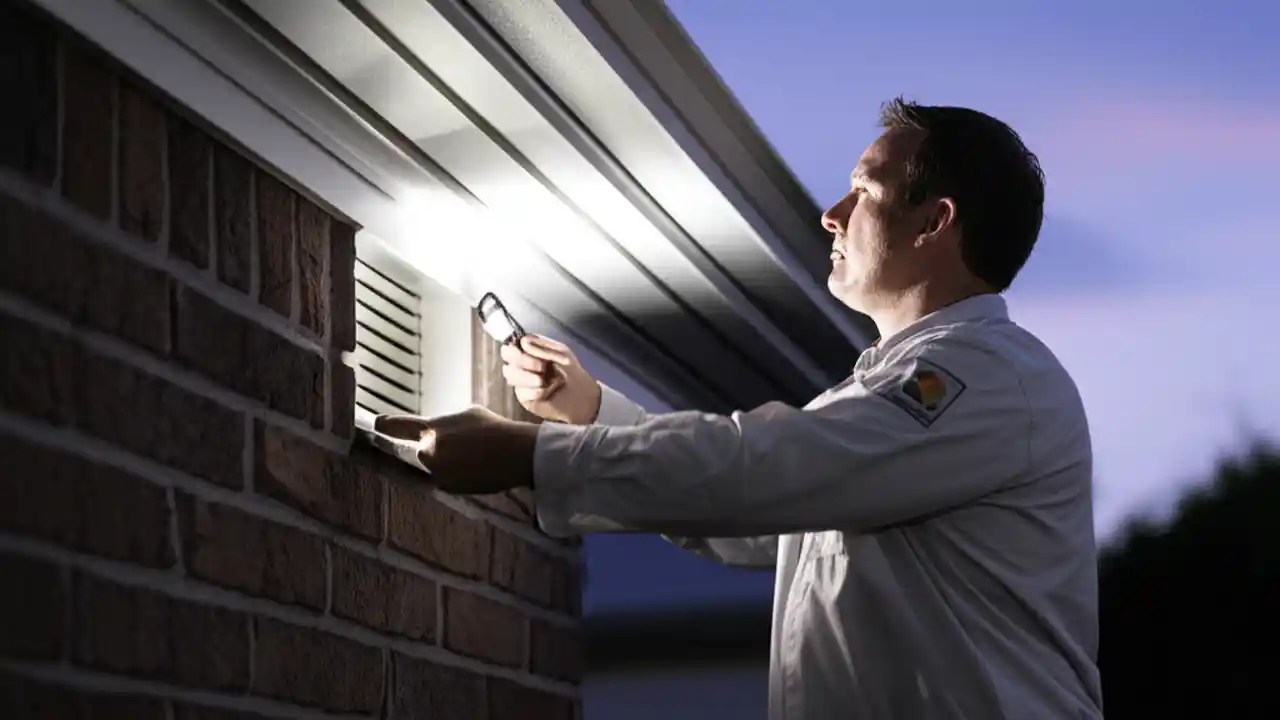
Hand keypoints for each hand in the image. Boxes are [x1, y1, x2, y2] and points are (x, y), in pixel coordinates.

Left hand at [374, 406, 539, 493]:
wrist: (516, 454)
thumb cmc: (494, 429)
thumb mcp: (467, 414)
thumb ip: (444, 423)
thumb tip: (436, 430)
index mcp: (432, 429)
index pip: (397, 426)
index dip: (384, 424)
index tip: (374, 423)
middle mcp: (429, 452)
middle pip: (417, 450)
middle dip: (430, 448)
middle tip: (457, 446)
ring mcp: (438, 473)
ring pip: (432, 466)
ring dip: (445, 461)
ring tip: (472, 456)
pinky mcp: (449, 488)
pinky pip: (444, 478)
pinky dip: (455, 473)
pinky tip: (476, 467)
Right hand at [501, 334, 601, 423]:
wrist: (582, 397)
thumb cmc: (573, 372)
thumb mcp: (562, 355)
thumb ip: (543, 347)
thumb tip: (523, 341)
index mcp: (530, 350)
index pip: (510, 345)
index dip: (514, 348)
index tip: (525, 350)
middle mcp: (522, 364)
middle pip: (507, 358)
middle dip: (522, 360)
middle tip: (541, 366)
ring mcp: (522, 381)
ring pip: (511, 375)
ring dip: (527, 377)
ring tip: (544, 381)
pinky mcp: (525, 397)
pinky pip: (521, 392)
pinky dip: (535, 391)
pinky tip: (547, 391)